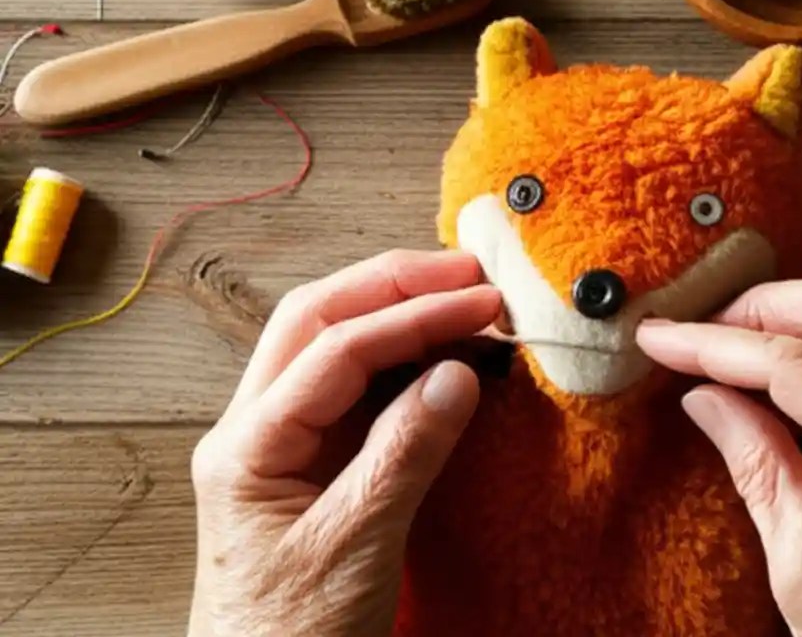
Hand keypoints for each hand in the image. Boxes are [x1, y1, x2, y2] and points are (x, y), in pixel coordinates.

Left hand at [187, 250, 500, 636]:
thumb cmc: (291, 636)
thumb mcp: (354, 549)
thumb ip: (402, 456)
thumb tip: (457, 373)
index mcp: (246, 446)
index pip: (334, 349)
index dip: (413, 316)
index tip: (483, 303)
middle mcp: (253, 429)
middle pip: (316, 319)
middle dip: (394, 285)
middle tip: (471, 272)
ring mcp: (280, 442)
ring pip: (330, 344)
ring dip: (396, 312)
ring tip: (466, 299)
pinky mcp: (310, 463)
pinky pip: (352, 389)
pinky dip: (401, 359)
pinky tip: (443, 353)